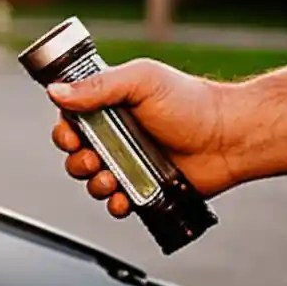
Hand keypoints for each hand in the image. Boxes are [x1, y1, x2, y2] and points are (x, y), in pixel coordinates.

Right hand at [47, 59, 241, 218]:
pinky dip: (114, 204)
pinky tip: (122, 199)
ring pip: (92, 180)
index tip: (72, 138)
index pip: (70, 120)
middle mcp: (116, 134)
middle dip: (77, 161)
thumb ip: (98, 86)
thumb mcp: (141, 81)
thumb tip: (56, 92)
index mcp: (110, 105)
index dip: (65, 133)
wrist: (230, 137)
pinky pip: (116, 201)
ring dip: (94, 184)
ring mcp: (128, 161)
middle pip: (75, 154)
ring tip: (111, 179)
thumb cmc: (192, 102)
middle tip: (94, 159)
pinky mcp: (143, 186)